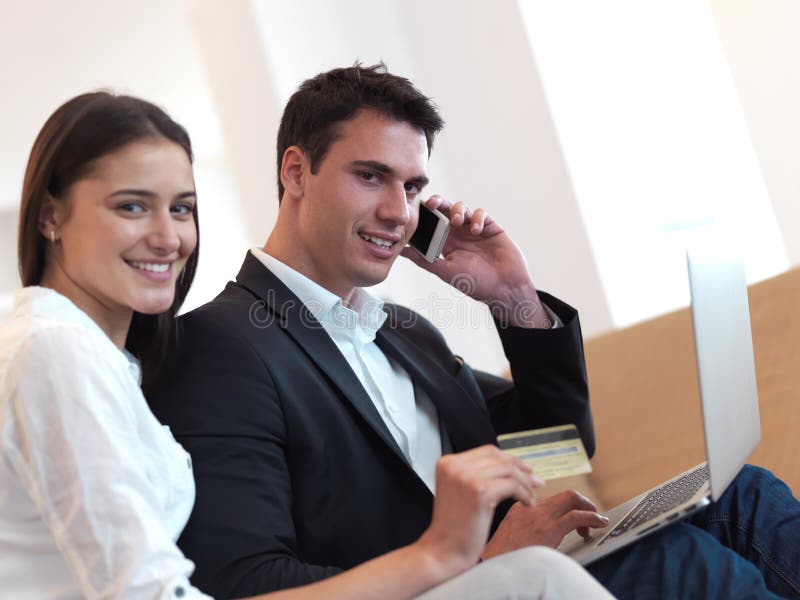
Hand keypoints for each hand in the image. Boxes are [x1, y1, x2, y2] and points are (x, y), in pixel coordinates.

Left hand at [401, 195, 549, 327]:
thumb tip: (401, 252)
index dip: (424, 215)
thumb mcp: (445, 271)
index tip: (416, 211)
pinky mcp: (490, 227)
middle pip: (445, 209)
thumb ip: (424, 260)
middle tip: (431, 204)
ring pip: (462, 207)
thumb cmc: (475, 283)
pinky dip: (477, 217)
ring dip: (458, 210)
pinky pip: (481, 213)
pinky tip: (476, 230)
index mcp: (446, 243)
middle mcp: (458, 233)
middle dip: (437, 202)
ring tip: (458, 222)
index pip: (432, 222)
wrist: (504, 288)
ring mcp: (474, 229)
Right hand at [415, 445, 543, 573]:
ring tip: (531, 496)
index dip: (509, 459)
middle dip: (520, 468)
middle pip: (498, 457)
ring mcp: (466, 477)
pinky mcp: (480, 491)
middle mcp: (455, 466)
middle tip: (534, 480)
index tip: (524, 468)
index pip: (486, 451)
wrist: (443, 550)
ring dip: (524, 483)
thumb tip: (510, 466)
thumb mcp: (460, 491)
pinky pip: (512, 485)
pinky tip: (527, 503)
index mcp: (448, 463)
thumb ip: (475, 474)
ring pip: (508, 470)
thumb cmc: (454, 527)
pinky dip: (524, 493)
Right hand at [481, 490, 609, 559]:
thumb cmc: (498, 558)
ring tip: (594, 523)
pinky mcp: (549, 528)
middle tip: (587, 517)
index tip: (571, 519)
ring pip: (572, 498)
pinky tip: (598, 524)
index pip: (550, 499)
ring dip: (588, 509)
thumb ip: (522, 529)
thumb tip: (537, 536)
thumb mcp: (508, 536)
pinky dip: (592, 517)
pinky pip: (577, 516)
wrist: (489, 565)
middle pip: (563, 494)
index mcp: (520, 507)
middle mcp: (530, 507)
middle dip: (581, 502)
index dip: (565, 508)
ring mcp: (540, 516)